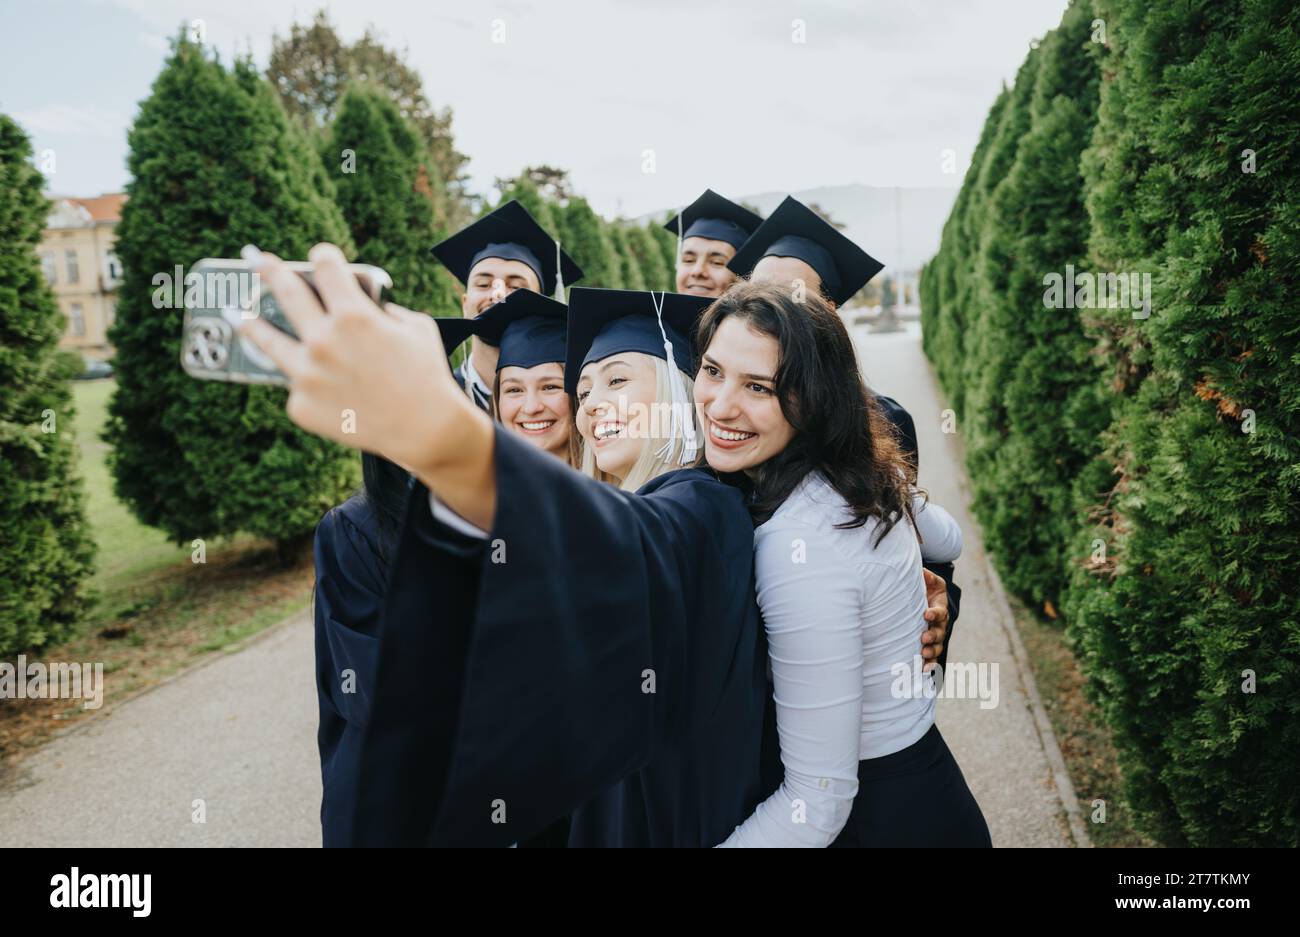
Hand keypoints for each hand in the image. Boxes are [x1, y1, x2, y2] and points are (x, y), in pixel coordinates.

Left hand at [237, 243, 470, 472]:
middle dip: (270, 271)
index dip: (324, 257)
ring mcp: (307, 374)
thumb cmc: (426, 375)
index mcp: (353, 314)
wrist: (425, 430)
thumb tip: (362, 308)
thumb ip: (384, 312)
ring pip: (267, 341)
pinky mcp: (301, 405)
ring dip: (250, 324)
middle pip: (286, 292)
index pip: (326, 267)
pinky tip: (319, 389)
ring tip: (238, 316)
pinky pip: (297, 387)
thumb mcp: (415, 328)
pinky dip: (308, 385)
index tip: (320, 257)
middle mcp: (322, 340)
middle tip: (258, 260)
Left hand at [920, 568, 948, 672]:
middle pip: (940, 632)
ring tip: (923, 654)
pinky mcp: (929, 644)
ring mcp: (935, 635)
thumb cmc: (926, 588)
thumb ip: (927, 577)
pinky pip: (932, 657)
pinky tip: (923, 670)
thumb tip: (922, 572)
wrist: (925, 599)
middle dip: (932, 635)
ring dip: (931, 652)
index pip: (939, 611)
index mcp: (939, 607)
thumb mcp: (929, 580)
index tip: (926, 613)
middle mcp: (939, 624)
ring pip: (937, 646)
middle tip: (924, 638)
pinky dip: (929, 664)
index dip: (934, 613)